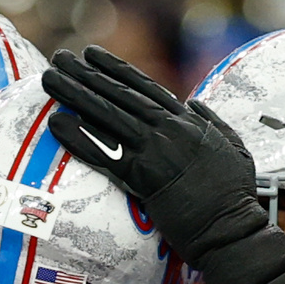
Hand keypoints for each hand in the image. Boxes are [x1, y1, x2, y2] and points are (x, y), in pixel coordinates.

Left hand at [43, 51, 284, 283]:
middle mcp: (169, 130)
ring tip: (49, 79)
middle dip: (86, 74)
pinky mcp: (143, 178)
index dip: (114, 69)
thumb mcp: (234, 148)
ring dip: (75, 95)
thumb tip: (192, 103)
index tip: (91, 54)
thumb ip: (212, 122)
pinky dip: (78, 138)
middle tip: (59, 58)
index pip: (144, 87)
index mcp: (188, 122)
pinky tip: (56, 123)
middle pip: (118, 95)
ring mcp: (155, 152)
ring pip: (107, 116)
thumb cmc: (236, 196)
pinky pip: (104, 154)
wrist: (230, 229)